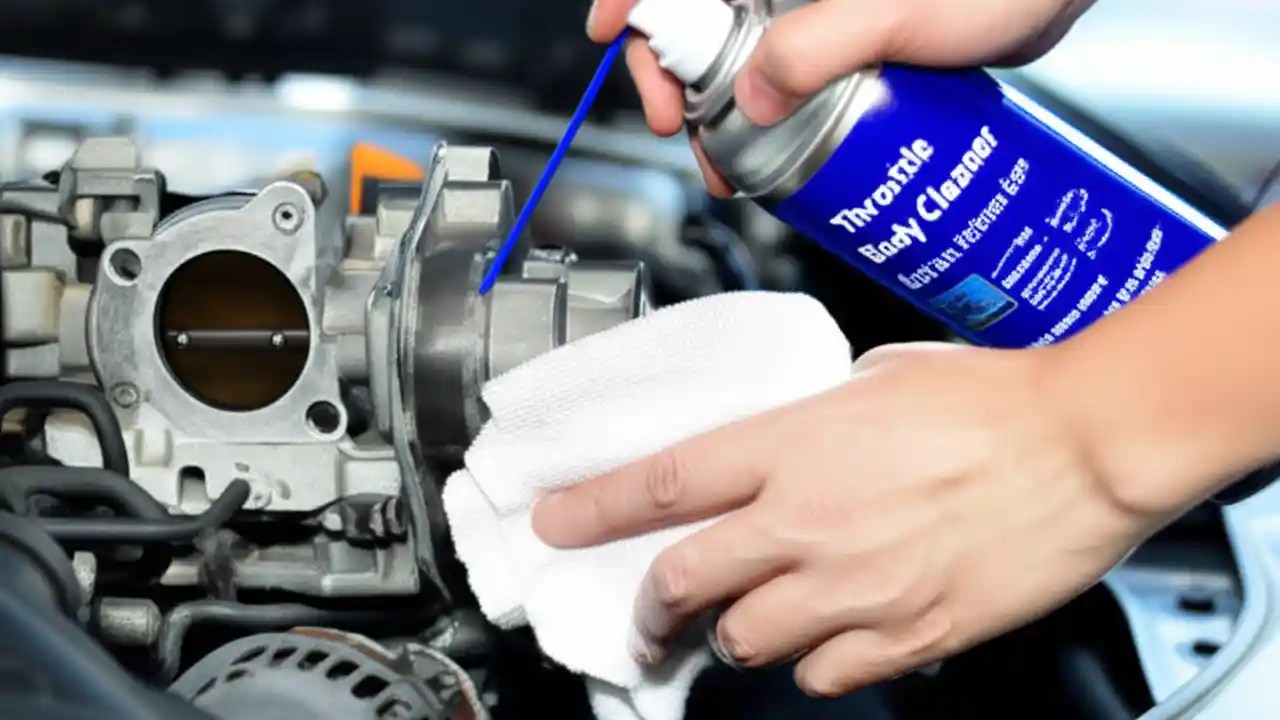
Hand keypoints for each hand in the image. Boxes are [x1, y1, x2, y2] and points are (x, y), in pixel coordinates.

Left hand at [533, 342, 1161, 697]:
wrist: (1085, 444)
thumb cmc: (993, 399)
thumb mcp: (876, 377)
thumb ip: (810, 416)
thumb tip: (781, 439)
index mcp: (793, 445)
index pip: (660, 484)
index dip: (591, 509)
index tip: (555, 523)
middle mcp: (808, 522)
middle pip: (683, 581)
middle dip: (650, 604)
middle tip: (648, 610)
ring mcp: (855, 587)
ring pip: (747, 641)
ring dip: (736, 633)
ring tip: (753, 618)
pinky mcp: (906, 633)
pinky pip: (826, 675)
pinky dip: (813, 664)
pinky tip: (829, 639)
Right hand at [587, 0, 1095, 194]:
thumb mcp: (897, 12)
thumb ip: (816, 47)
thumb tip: (751, 96)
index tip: (609, 34)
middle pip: (699, 13)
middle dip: (673, 71)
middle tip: (678, 126)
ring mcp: (818, 6)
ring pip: (740, 50)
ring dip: (719, 105)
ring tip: (726, 160)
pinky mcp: (847, 36)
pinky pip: (785, 72)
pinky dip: (767, 110)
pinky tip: (769, 148)